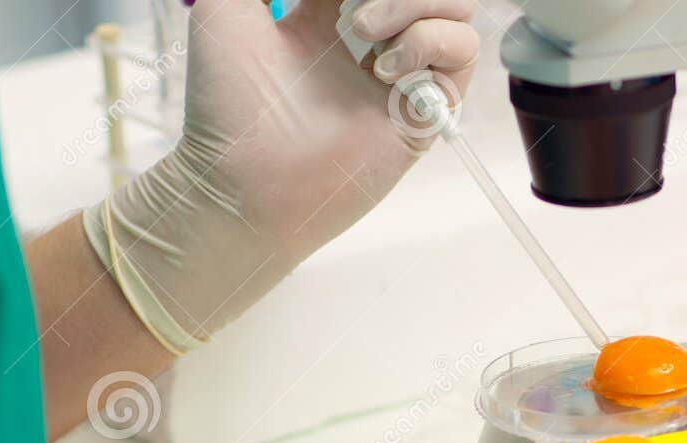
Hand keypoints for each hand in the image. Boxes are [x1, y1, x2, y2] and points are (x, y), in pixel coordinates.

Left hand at [84, 0, 479, 351]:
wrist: (241, 180)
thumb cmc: (225, 103)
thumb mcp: (225, 9)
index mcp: (327, 18)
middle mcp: (371, 45)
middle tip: (356, 8)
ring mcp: (401, 79)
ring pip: (455, 12)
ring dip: (416, 3)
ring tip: (367, 31)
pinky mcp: (422, 114)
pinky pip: (462, 55)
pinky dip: (431, 43)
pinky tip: (386, 68)